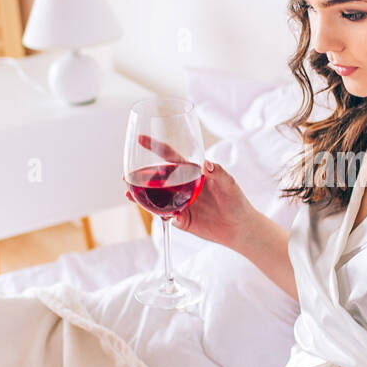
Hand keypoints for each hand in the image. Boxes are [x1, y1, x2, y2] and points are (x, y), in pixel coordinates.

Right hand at [125, 138, 257, 250]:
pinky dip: (163, 215)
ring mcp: (180, 203)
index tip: (140, 139)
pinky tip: (166, 216)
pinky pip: (167, 216)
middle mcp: (182, 186)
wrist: (239, 227)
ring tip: (129, 195)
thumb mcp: (228, 183)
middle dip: (140, 177)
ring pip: (156, 198)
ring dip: (141, 196)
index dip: (155, 147)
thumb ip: (218, 172)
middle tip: (126, 177)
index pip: (170, 157)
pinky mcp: (181, 219)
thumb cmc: (236, 200)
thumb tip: (206, 164)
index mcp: (191, 172)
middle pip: (156, 179)